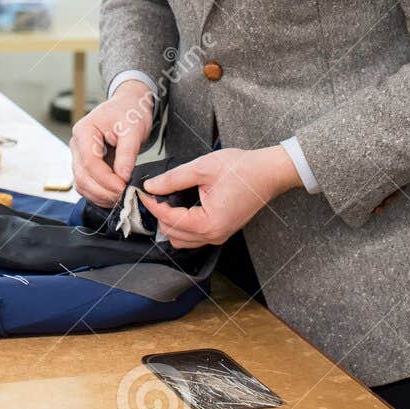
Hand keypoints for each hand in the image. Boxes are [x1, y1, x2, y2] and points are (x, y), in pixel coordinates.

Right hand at [69, 80, 154, 207]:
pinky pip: (87, 184)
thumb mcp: (133, 129)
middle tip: (124, 197)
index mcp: (84, 131)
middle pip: (82, 176)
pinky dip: (99, 194)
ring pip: (81, 184)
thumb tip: (123, 177)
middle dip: (103, 191)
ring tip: (120, 198)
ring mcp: (79, 155)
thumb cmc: (129, 112)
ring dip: (100, 195)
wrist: (128, 106)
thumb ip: (127, 154)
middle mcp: (76, 144)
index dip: (106, 179)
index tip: (124, 187)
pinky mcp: (85, 164)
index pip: (90, 162)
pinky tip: (114, 195)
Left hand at [138, 145, 301, 247]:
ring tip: (164, 200)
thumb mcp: (202, 169)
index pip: (169, 218)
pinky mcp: (221, 231)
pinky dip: (182, 225)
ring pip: (181, 239)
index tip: (141, 191)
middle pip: (172, 234)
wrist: (268, 173)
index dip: (152, 204)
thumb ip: (173, 179)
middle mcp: (214, 235)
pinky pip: (194, 236)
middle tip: (151, 194)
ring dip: (169, 222)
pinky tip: (179, 207)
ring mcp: (218, 235)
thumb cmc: (242, 170)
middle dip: (159, 214)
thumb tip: (151, 186)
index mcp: (209, 223)